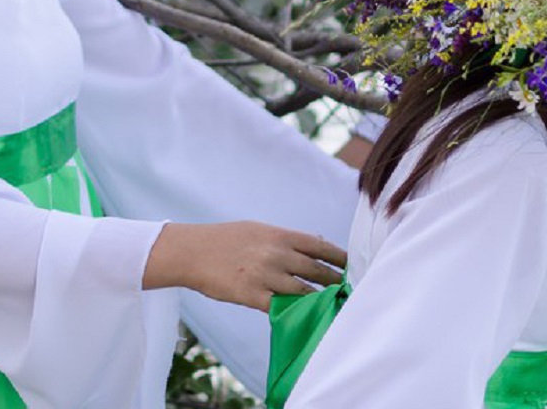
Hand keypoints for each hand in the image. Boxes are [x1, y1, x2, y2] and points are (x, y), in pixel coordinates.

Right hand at [143, 221, 345, 311]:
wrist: (193, 252)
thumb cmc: (226, 239)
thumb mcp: (258, 230)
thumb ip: (287, 239)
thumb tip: (316, 243)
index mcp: (280, 235)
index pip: (321, 247)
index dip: (340, 259)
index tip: (353, 267)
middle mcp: (276, 254)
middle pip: (317, 271)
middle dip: (336, 282)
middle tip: (351, 291)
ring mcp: (265, 276)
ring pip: (304, 292)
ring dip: (320, 300)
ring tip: (334, 306)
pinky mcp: (252, 296)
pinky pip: (281, 307)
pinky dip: (295, 312)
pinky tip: (305, 317)